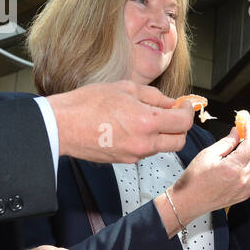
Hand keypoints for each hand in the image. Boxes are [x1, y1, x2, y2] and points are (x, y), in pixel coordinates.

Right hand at [49, 81, 195, 162]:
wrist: (61, 126)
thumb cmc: (86, 104)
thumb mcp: (125, 88)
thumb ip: (154, 96)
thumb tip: (171, 103)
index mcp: (146, 122)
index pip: (183, 123)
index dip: (188, 112)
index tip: (184, 105)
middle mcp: (143, 143)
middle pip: (178, 141)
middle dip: (180, 128)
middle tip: (173, 114)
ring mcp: (134, 154)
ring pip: (161, 147)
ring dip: (162, 134)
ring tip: (147, 118)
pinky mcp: (124, 160)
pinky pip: (144, 151)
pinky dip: (146, 140)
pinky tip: (132, 127)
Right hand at [160, 117, 249, 232]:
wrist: (189, 201)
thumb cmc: (194, 180)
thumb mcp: (207, 155)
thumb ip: (226, 142)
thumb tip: (237, 132)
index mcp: (233, 168)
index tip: (246, 124)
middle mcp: (243, 179)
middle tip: (246, 133)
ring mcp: (246, 188)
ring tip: (248, 148)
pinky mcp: (246, 195)